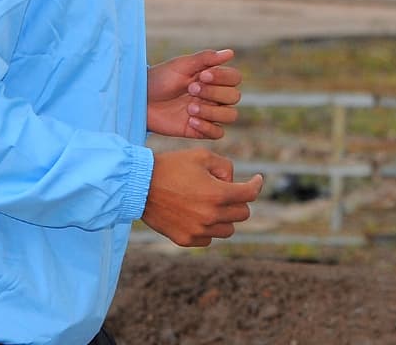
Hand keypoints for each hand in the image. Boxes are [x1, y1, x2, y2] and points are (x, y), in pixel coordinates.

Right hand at [140, 148, 263, 247]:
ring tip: (211, 203)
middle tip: (224, 189)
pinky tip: (198, 215)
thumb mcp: (202, 155)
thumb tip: (233, 182)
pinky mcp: (185, 240)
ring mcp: (198, 231)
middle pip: (242, 213)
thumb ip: (225, 166)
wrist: (139, 186)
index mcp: (218, 194)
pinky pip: (208, 239)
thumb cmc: (171, 166)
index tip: (256, 180)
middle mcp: (211, 216)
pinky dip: (209, 229)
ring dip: (225, 217)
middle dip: (238, 200)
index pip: (250, 194)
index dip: (256, 184)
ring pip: (228, 229)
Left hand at [148, 48, 241, 139]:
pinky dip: (207, 127)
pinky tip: (190, 121)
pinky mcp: (199, 130)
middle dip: (214, 92)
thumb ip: (206, 59)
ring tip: (190, 107)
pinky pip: (218, 133)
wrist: (140, 100)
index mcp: (212, 79)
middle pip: (234, 97)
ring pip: (230, 115)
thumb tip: (231, 53)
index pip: (235, 78)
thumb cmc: (160, 79)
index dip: (223, 78)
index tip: (202, 75)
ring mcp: (208, 113)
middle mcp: (214, 96)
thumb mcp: (181, 65)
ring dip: (212, 111)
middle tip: (191, 89)